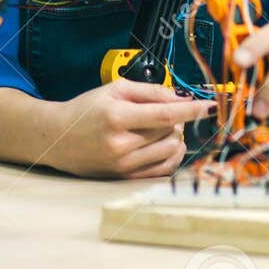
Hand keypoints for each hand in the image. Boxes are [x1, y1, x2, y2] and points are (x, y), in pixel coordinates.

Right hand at [48, 79, 214, 178]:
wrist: (58, 138)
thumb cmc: (87, 110)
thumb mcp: (115, 90)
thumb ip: (150, 91)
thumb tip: (181, 98)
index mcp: (116, 117)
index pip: (165, 114)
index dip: (191, 110)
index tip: (209, 106)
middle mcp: (120, 144)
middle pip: (170, 131)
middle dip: (177, 119)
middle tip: (166, 112)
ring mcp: (123, 165)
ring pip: (170, 151)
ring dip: (175, 137)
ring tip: (162, 128)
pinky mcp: (125, 178)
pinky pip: (163, 169)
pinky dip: (171, 155)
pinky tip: (164, 145)